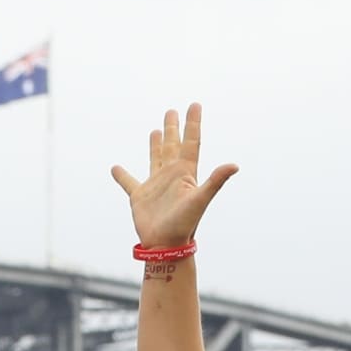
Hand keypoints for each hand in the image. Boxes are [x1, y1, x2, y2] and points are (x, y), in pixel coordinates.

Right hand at [109, 103, 239, 250]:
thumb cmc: (185, 224)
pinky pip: (128, 182)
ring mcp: (155, 185)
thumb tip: (235, 165)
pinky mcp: (139, 196)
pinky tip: (115, 167)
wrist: (165, 245)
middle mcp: (171, 176)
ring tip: (156, 130)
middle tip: (172, 110)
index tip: (194, 105)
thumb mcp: (201, 199)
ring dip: (155, 144)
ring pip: (155, 158)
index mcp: (185, 172)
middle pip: (173, 145)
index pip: (191, 142)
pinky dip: (121, 175)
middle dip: (173, 128)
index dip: (193, 123)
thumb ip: (216, 181)